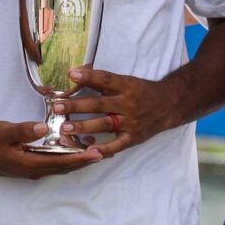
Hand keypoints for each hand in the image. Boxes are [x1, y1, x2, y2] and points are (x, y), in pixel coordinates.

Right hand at [0, 119, 103, 179]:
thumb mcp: (3, 131)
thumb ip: (23, 130)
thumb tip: (42, 127)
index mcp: (30, 163)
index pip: (61, 161)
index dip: (81, 158)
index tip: (98, 154)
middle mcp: (34, 170)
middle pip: (65, 167)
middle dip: (86, 161)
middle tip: (108, 153)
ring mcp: (32, 169)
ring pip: (61, 166)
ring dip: (78, 160)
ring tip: (98, 152)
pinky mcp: (30, 164)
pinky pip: (54, 163)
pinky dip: (67, 158)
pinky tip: (75, 150)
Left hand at [50, 65, 170, 157]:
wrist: (168, 106)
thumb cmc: (141, 91)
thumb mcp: (126, 81)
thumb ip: (103, 81)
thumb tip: (76, 76)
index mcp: (126, 86)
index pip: (105, 79)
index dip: (88, 77)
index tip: (71, 74)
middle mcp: (128, 103)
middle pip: (99, 104)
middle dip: (76, 106)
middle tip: (56, 106)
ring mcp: (131, 122)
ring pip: (104, 124)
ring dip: (83, 126)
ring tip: (65, 128)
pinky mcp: (133, 138)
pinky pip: (116, 145)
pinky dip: (103, 149)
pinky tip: (88, 150)